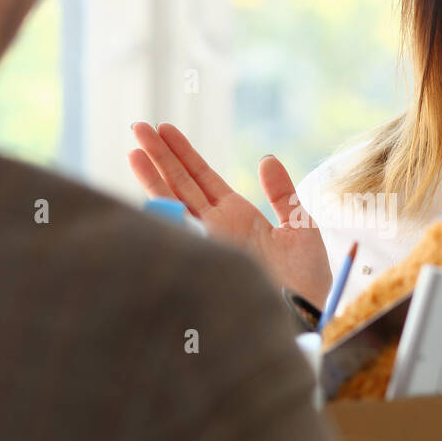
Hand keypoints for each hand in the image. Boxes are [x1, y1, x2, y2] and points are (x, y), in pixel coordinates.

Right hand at [128, 121, 332, 310]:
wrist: (308, 313)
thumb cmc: (306, 278)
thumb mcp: (299, 226)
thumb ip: (282, 194)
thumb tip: (266, 159)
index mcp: (236, 215)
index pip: (201, 177)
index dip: (182, 153)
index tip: (164, 129)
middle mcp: (216, 227)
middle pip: (181, 184)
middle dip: (159, 156)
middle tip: (138, 126)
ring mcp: (209, 243)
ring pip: (175, 204)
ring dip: (153, 178)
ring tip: (133, 150)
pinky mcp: (209, 259)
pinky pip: (183, 234)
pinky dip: (165, 216)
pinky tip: (148, 194)